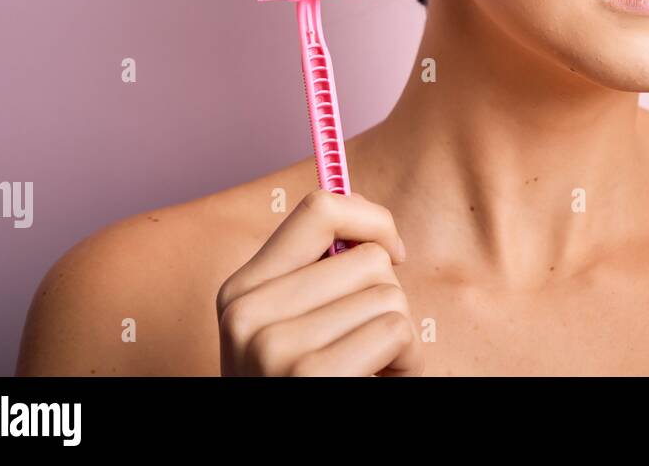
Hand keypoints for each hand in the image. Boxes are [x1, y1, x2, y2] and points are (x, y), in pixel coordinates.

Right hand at [216, 189, 422, 375]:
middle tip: (368, 346)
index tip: (392, 251)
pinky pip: (396, 332)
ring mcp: (272, 348)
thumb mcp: (295, 328)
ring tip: (370, 370)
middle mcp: (246, 314)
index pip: (318, 208)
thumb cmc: (309, 387)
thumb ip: (319, 274)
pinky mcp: (309, 377)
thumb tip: (368, 216)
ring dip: (400, 338)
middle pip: (368, 260)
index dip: (372, 219)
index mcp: (240, 290)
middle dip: (388, 301)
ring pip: (389, 296)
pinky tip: (378, 384)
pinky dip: (408, 362)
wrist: (281, 456)